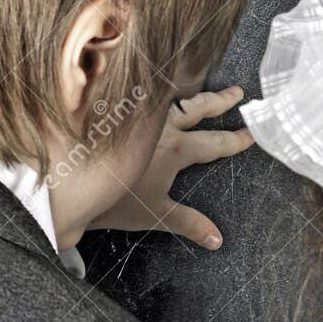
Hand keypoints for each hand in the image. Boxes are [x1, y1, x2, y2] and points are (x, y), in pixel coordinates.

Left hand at [90, 85, 252, 248]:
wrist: (71, 187)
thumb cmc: (114, 202)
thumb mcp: (155, 214)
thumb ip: (189, 223)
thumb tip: (218, 239)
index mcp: (175, 149)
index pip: (214, 142)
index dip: (235, 140)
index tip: (252, 133)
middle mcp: (160, 125)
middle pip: (198, 108)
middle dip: (222, 101)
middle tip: (239, 93)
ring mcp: (138, 114)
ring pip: (170, 95)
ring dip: (189, 89)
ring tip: (201, 82)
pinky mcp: (116, 110)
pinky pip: (142, 93)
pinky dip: (155, 88)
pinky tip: (153, 86)